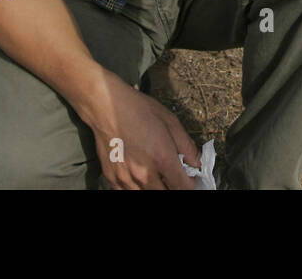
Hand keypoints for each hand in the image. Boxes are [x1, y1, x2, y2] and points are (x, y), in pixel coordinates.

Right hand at [86, 72, 199, 189]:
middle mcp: (144, 173)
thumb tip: (196, 162)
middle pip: (166, 194)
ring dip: (155, 188)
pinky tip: (139, 175)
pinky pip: (127, 193)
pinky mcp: (112, 178)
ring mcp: (126, 178)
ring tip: (155, 173)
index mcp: (162, 158)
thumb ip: (186, 145)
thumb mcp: (170, 121)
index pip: (183, 187)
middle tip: (173, 174)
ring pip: (147, 195)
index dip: (190, 183)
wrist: (105, 106)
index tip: (190, 177)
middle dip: (173, 186)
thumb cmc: (137, 109)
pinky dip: (136, 188)